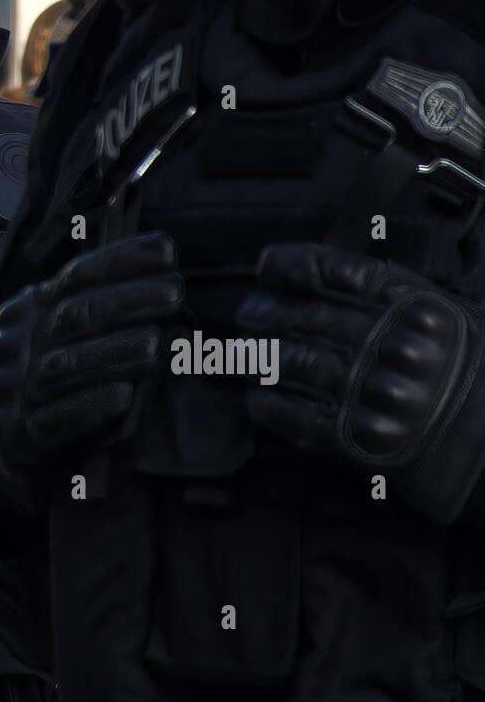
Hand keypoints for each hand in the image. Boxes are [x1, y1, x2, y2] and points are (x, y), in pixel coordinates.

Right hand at [0, 232, 183, 515]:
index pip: (77, 276)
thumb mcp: (65, 331)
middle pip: (74, 315)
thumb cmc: (54, 378)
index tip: (166, 254)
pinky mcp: (16, 432)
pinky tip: (124, 396)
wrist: (7, 446)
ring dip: (114, 352)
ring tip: (157, 343)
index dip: (122, 261)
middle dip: (129, 301)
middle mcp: (16, 341)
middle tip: (173, 294)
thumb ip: (100, 303)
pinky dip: (90, 405)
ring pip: (65, 366)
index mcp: (30, 308)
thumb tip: (162, 260)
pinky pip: (53, 419)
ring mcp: (12, 386)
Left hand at [238, 242, 484, 524]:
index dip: (289, 265)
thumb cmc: (464, 366)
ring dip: (260, 356)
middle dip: (266, 313)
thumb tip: (312, 272)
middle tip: (246, 313)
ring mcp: (373, 391)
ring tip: (240, 354)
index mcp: (408, 306)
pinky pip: (300, 416)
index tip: (264, 265)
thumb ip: (385, 289)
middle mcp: (388, 343)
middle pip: (306, 317)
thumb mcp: (438, 310)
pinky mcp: (361, 436)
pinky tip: (257, 397)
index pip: (331, 271)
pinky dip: (271, 405)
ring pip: (296, 363)